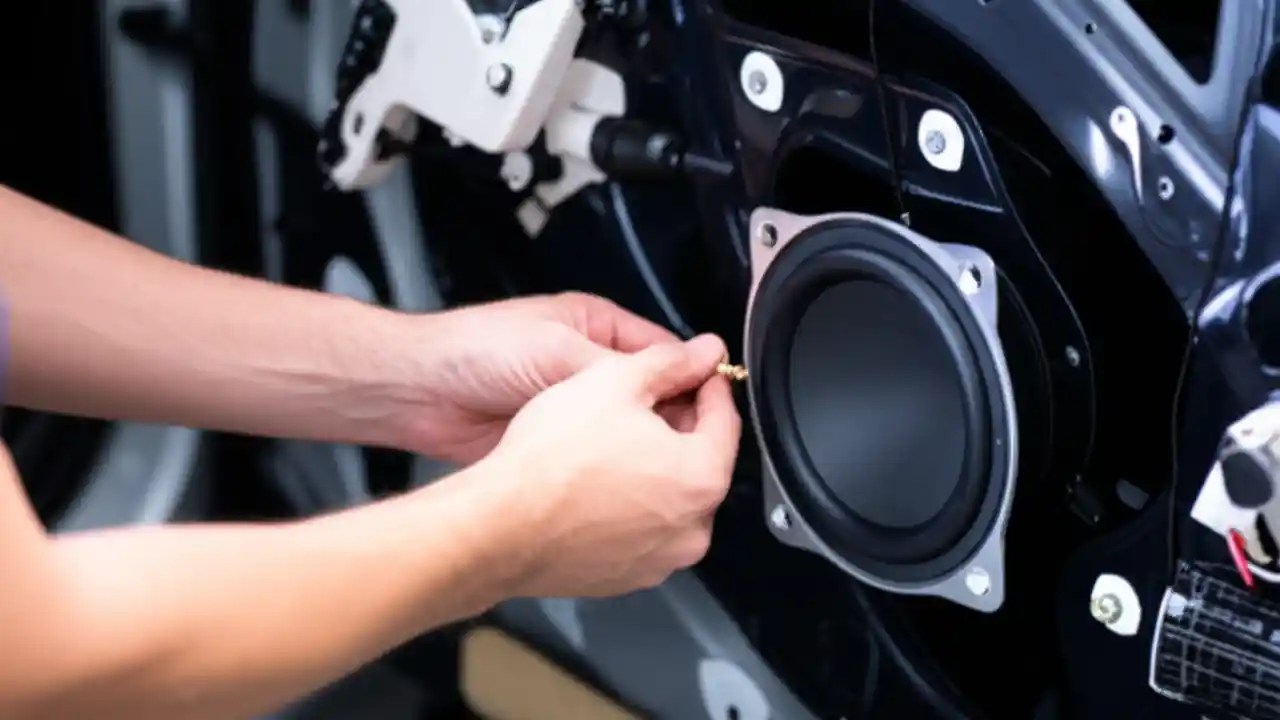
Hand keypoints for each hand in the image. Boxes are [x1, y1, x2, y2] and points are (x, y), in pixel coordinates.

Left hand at [393, 292, 679, 463]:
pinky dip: (612, 471)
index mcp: (597, 328)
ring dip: (641, 448)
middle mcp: (588, 367)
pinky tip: (626, 483)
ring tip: (661, 467)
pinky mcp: (556, 447)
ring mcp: (573, 410)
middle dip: (668, 420)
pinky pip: (598, 460)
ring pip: (627, 433)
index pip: (662, 352)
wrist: (417, 393)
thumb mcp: (560, 348)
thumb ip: (627, 362)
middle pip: (650, 397)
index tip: (715, 406)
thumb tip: (692, 358)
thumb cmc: (476, 351)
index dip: (688, 378)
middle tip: (688, 446)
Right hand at [477, 334, 741, 597]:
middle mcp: (692, 529)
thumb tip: (707, 350)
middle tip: (642, 404)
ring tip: (611, 443)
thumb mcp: (613, 381)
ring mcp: (659, 560)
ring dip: (653, 470)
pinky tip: (593, 484)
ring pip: (669, 500)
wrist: (496, 527)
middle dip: (678, 430)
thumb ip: (670, 362)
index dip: (705, 386)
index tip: (691, 371)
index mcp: (702, 477)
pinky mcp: (625, 578)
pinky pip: (640, 532)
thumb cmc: (552, 456)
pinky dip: (628, 507)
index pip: (725, 421)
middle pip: (700, 464)